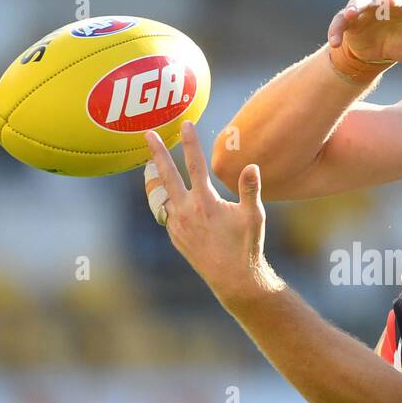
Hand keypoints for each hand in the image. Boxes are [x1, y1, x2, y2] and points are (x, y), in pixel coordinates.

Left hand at [146, 121, 278, 303]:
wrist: (233, 278)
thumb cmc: (247, 245)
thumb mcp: (254, 216)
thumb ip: (250, 189)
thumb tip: (252, 166)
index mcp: (205, 202)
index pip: (195, 164)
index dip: (191, 142)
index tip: (186, 124)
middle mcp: (186, 211)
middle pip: (167, 174)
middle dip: (157, 152)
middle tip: (147, 134)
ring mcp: (177, 225)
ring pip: (164, 194)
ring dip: (159, 176)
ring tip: (154, 162)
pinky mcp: (175, 236)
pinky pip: (168, 213)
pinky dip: (169, 201)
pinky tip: (173, 197)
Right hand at [327, 0, 401, 65]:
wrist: (379, 54)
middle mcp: (390, 3)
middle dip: (391, 0)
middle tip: (393, 4)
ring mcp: (368, 9)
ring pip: (362, 1)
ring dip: (356, 6)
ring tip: (352, 14)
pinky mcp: (350, 19)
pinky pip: (341, 21)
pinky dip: (337, 29)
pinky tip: (334, 43)